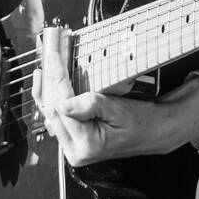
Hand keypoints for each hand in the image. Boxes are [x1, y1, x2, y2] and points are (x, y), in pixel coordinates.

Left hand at [33, 25, 198, 166]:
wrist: (154, 132)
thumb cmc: (141, 122)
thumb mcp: (118, 110)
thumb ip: (90, 106)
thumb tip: (62, 105)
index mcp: (86, 144)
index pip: (62, 104)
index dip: (56, 76)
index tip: (53, 54)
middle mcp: (75, 149)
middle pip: (52, 106)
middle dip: (49, 75)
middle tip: (48, 48)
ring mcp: (72, 145)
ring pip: (50, 109)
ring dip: (46, 83)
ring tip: (45, 58)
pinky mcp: (72, 139)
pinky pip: (56, 114)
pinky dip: (50, 93)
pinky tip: (45, 78)